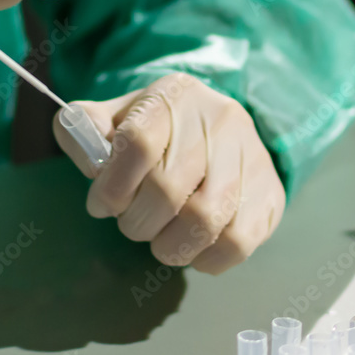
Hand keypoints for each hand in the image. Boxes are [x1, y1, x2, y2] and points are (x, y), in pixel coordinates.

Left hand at [53, 73, 285, 273]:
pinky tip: (189, 248)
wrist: (216, 123)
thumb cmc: (155, 127)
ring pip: (204, 220)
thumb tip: (89, 160)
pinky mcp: (271, 194)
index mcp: (173, 96)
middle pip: (167, 190)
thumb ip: (83, 130)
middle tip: (130, 222)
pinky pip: (237, 243)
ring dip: (168, 246)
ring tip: (157, 239)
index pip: (137, 144)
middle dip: (136, 221)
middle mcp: (219, 120)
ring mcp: (251, 157)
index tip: (101, 204)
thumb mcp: (114, 116)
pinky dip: (205, 258)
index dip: (112, 186)